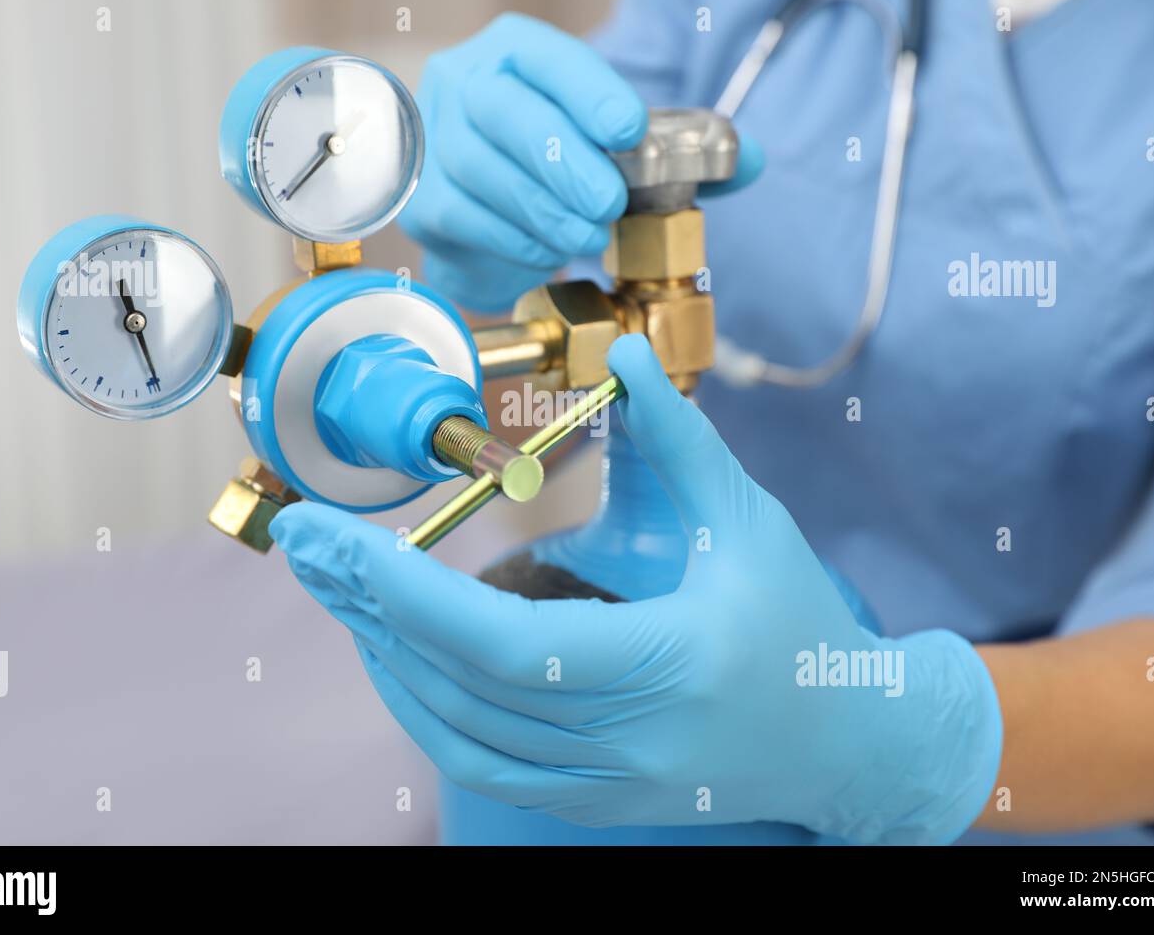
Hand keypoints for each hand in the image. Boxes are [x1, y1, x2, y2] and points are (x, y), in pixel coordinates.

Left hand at [270, 335, 1000, 842]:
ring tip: (338, 590)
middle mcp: (628, 741)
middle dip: (369, 610)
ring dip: (386, 657)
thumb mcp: (750, 522)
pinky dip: (424, 707)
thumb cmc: (802, 626)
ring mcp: (605, 783)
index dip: (411, 597)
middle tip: (304, 546)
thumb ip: (683, 437)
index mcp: (669, 666)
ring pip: (457, 733)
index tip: (340, 544)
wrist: (849, 744)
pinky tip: (395, 655)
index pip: (507, 645)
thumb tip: (626, 354)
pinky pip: (481, 761)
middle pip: (460, 686)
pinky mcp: (592, 799)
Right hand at [399, 13, 762, 311]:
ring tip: (588, 237)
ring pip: (482, 171)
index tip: (629, 130)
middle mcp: (462, 84)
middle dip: (560, 160)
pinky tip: (549, 250)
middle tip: (608, 204)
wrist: (495, 212)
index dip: (587, 90)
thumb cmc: (563, 166)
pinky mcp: (423, 203)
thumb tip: (750, 160)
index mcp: (515, 53)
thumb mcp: (623, 147)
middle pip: (501, 111)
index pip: (548, 58)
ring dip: (543, 211)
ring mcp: (434, 143)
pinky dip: (515, 241)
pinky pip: (468, 220)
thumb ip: (687, 149)